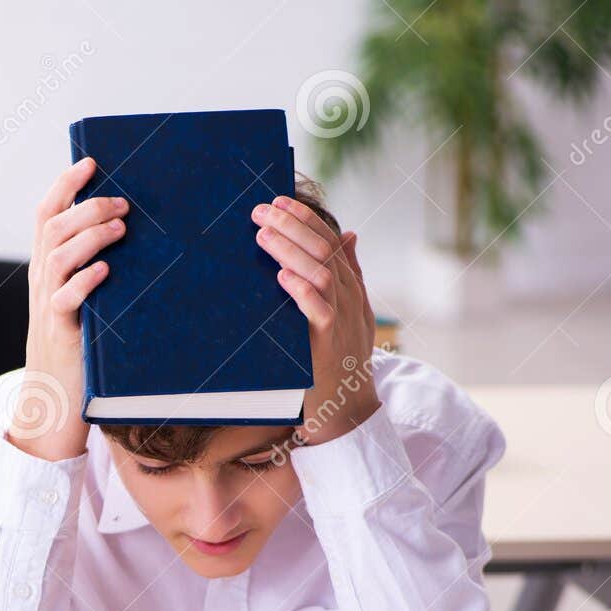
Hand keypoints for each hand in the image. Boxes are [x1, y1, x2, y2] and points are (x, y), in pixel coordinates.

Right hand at [10, 156, 128, 461]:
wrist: (53, 401)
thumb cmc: (78, 349)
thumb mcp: (83, 302)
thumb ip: (93, 270)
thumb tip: (134, 235)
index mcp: (47, 268)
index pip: (46, 214)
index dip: (65, 185)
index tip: (92, 162)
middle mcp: (42, 281)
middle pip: (53, 227)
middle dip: (87, 207)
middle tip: (123, 203)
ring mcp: (48, 306)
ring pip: (57, 256)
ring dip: (90, 236)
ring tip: (121, 228)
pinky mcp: (60, 332)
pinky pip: (65, 299)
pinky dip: (85, 280)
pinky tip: (106, 270)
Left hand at [252, 196, 377, 445]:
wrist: (347, 409)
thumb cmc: (341, 359)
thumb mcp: (349, 313)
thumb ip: (348, 274)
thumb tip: (349, 233)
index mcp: (349, 287)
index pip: (329, 242)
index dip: (305, 219)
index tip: (277, 201)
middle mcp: (348, 298)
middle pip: (324, 251)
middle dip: (292, 226)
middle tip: (261, 210)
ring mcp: (341, 320)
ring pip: (320, 274)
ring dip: (290, 252)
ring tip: (264, 234)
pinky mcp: (328, 344)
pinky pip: (319, 312)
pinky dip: (301, 292)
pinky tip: (281, 277)